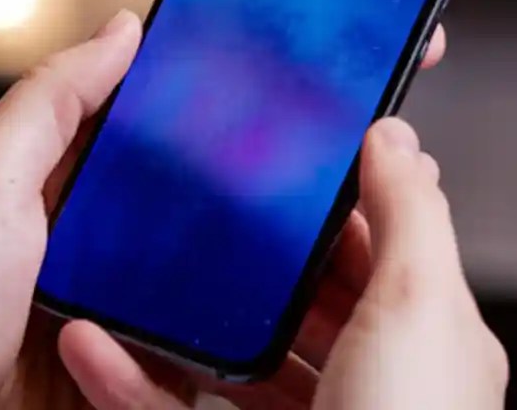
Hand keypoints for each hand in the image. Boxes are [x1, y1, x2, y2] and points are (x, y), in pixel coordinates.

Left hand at [0, 16, 450, 408]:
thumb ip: (48, 104)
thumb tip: (126, 27)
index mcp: (77, 179)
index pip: (167, 122)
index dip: (227, 94)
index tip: (295, 70)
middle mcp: (110, 240)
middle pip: (208, 204)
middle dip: (266, 195)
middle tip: (329, 175)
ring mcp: (126, 310)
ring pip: (215, 288)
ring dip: (246, 286)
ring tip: (297, 266)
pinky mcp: (136, 373)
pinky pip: (191, 365)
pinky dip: (179, 368)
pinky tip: (139, 360)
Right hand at [53, 33, 457, 409]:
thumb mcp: (420, 307)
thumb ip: (408, 217)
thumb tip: (393, 134)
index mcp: (414, 329)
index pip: (368, 243)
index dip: (322, 198)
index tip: (272, 160)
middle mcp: (360, 371)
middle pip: (286, 296)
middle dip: (236, 258)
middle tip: (183, 207)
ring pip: (218, 351)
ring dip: (166, 314)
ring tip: (123, 270)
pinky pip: (171, 408)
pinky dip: (127, 379)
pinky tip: (95, 346)